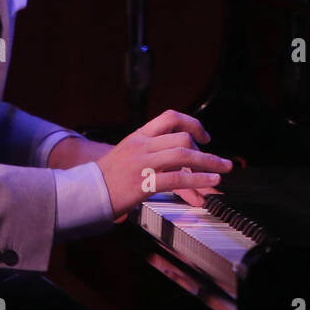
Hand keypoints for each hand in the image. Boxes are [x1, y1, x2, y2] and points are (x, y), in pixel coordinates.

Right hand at [96, 110, 232, 217]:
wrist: (86, 193)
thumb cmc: (106, 178)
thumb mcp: (126, 155)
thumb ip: (149, 152)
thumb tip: (175, 159)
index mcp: (138, 136)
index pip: (170, 117)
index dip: (192, 123)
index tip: (203, 136)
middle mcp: (142, 146)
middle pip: (182, 136)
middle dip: (204, 150)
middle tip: (216, 161)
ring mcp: (143, 163)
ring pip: (184, 154)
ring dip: (209, 162)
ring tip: (223, 169)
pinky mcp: (144, 183)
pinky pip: (178, 178)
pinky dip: (199, 179)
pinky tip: (210, 181)